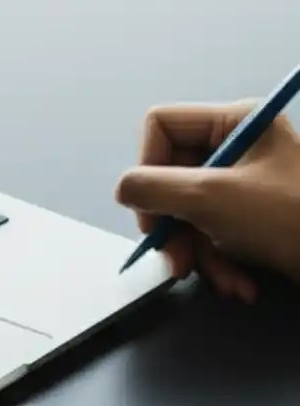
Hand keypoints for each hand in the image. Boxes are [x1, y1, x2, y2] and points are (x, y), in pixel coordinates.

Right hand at [114, 101, 299, 301]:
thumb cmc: (293, 218)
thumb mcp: (211, 199)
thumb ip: (153, 188)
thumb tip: (123, 189)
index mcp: (236, 121)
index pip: (161, 126)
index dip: (147, 167)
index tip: (150, 208)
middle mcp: (240, 144)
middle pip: (172, 176)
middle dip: (174, 226)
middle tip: (177, 260)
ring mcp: (248, 181)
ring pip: (190, 212)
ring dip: (199, 253)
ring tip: (222, 281)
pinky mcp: (256, 216)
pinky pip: (215, 233)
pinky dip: (221, 262)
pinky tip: (240, 284)